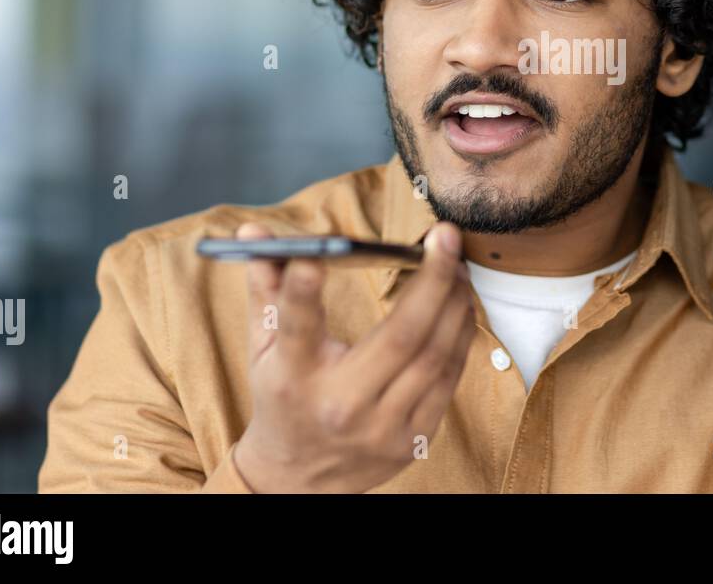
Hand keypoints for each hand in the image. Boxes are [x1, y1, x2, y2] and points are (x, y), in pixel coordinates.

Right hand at [230, 220, 474, 492]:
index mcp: (292, 378)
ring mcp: (381, 427)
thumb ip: (265, 286)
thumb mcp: (261, 348)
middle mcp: (339, 406)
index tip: (316, 252)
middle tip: (446, 236)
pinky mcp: (412, 440)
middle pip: (399, 336)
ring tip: (458, 265)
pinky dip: (459, 337)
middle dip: (431, 278)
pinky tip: (460, 306)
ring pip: (434, 354)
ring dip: (454, 302)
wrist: (297, 480)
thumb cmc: (282, 398)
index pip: (296, 330)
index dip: (301, 293)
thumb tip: (253, 231)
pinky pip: (448, 378)